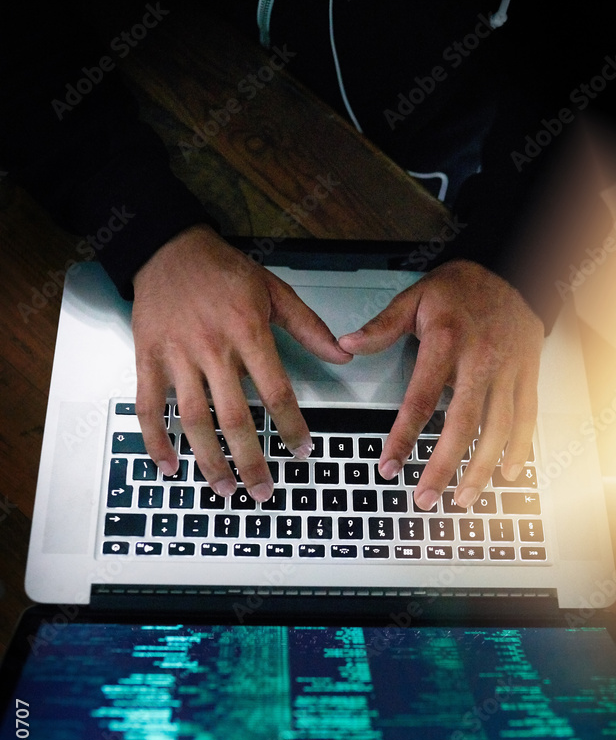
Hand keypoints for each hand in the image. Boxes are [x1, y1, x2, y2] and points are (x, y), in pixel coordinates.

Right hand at [131, 225, 351, 499]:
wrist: (168, 247)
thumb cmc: (223, 269)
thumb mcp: (273, 289)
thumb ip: (309, 326)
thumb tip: (342, 355)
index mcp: (247, 331)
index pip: (275, 390)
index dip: (290, 425)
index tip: (301, 449)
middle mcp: (212, 348)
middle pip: (234, 417)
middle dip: (250, 461)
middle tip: (263, 491)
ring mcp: (177, 356)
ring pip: (193, 419)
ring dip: (208, 460)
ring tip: (224, 489)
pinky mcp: (148, 359)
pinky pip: (149, 407)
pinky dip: (156, 440)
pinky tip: (169, 466)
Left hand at [337, 260, 543, 508]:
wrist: (511, 269)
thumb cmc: (461, 287)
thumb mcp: (415, 297)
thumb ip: (381, 326)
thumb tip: (346, 344)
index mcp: (447, 343)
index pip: (420, 400)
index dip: (403, 437)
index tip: (389, 466)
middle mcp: (480, 361)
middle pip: (462, 425)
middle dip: (443, 467)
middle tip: (425, 498)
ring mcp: (508, 371)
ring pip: (498, 429)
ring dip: (480, 469)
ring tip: (462, 499)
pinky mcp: (527, 375)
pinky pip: (526, 417)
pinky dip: (519, 448)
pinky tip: (508, 474)